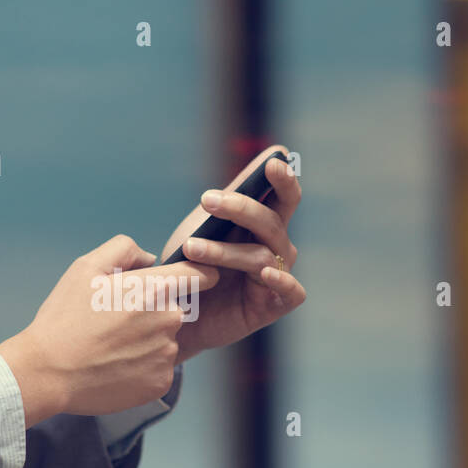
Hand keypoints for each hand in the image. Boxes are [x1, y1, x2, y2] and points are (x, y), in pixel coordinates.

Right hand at [0, 234, 218, 422]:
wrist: (48, 372)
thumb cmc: (64, 318)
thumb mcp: (86, 268)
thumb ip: (124, 250)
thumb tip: (151, 258)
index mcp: (154, 289)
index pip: (201, 276)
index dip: (199, 275)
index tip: (193, 279)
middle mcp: (169, 321)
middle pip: (176, 310)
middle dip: (154, 313)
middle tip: (117, 323)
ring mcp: (167, 354)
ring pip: (166, 341)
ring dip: (147, 342)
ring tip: (111, 347)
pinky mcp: (160, 382)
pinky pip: (159, 368)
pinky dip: (142, 367)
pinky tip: (115, 366)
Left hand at [160, 145, 306, 361]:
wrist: (175, 315)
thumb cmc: (191, 266)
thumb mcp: (203, 227)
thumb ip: (230, 197)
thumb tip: (273, 152)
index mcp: (262, 224)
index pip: (284, 195)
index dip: (284, 179)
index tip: (272, 163)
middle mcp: (275, 247)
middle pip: (271, 221)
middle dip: (242, 208)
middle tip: (207, 200)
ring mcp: (277, 276)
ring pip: (262, 255)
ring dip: (224, 250)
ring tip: (191, 248)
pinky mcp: (275, 305)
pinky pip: (292, 291)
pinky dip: (282, 281)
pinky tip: (265, 274)